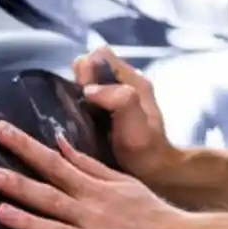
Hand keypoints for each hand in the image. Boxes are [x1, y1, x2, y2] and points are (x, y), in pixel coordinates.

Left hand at [0, 119, 210, 228]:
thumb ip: (88, 165)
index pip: (54, 164)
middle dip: (19, 184)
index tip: (0, 131)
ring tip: (2, 212)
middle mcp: (93, 215)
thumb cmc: (151, 215)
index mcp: (96, 191)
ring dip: (29, 222)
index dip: (26, 148)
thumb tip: (58, 143)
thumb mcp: (122, 182)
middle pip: (50, 197)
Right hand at [73, 47, 178, 182]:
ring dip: (75, 96)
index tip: (84, 92)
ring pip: (84, 83)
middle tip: (81, 107)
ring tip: (79, 117)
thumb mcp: (136, 124)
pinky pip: (83, 99)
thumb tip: (89, 89)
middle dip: (78, 82)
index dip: (87, 69)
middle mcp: (122, 83)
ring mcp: (112, 97)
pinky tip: (79, 124)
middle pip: (88, 67)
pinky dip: (77, 107)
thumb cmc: (145, 149)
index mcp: (132, 80)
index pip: (99, 55)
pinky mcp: (104, 111)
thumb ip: (119, 99)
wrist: (153, 173)